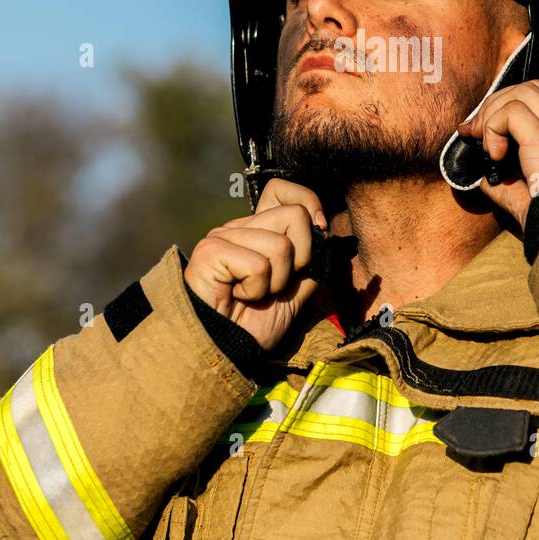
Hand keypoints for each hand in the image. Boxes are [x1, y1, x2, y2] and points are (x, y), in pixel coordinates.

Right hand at [184, 179, 327, 351]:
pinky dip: (256, 289)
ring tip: (253, 294)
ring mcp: (223, 235)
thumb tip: (327, 239)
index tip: (317, 231)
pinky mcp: (211, 251)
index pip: (282, 189)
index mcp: (258, 229)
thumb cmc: (254, 324)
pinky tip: (237, 296)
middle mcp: (240, 227)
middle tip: (275, 285)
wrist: (227, 350)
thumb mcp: (295, 292)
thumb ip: (310, 264)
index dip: (308, 203)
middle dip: (299, 260)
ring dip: (276, 282)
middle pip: (294, 216)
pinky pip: (258, 265)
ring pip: (281, 245)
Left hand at [456, 79, 538, 228]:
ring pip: (522, 92)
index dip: (508, 108)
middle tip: (477, 134)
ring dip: (493, 113)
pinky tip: (494, 155)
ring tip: (485, 145)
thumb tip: (486, 180)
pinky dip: (494, 127)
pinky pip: (512, 112)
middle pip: (531, 88)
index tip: (485, 134)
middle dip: (496, 105)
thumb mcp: (537, 202)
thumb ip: (512, 188)